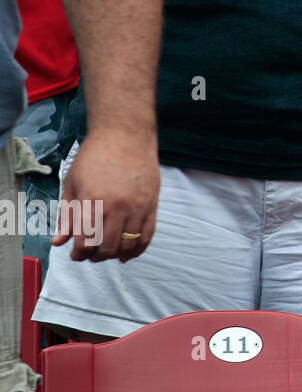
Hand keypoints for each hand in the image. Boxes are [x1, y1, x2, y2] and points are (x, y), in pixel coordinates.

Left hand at [52, 130, 158, 262]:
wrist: (125, 134)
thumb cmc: (95, 156)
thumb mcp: (72, 184)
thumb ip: (67, 215)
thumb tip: (59, 242)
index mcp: (92, 201)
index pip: (85, 243)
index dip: (78, 255)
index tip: (76, 253)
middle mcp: (117, 207)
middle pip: (107, 248)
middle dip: (95, 257)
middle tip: (90, 253)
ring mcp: (137, 206)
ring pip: (128, 244)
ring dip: (115, 254)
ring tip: (107, 251)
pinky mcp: (152, 204)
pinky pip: (147, 235)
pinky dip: (137, 249)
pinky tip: (127, 253)